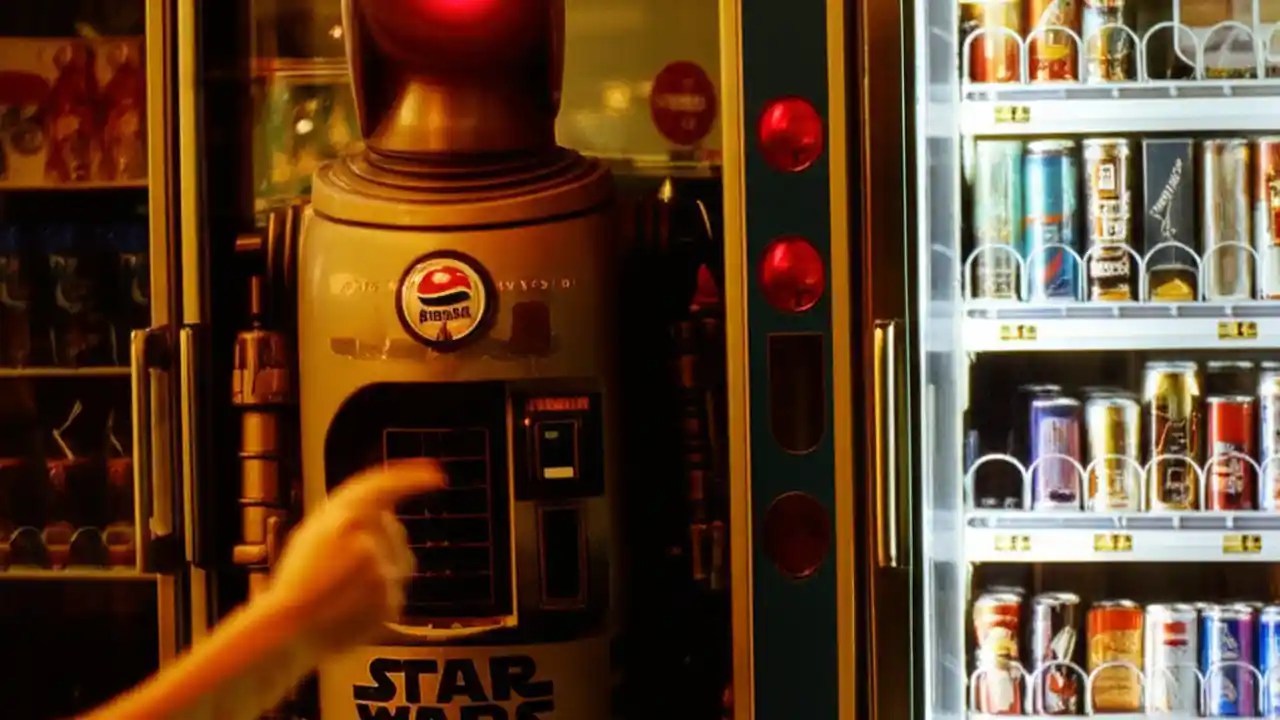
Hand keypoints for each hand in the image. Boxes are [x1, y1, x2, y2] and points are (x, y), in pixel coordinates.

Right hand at [263, 458, 443, 653]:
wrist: (289, 628)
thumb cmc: (297, 580)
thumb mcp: (315, 531)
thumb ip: (350, 514)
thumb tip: (386, 510)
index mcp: (344, 517)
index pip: (388, 487)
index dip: (413, 478)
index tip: (434, 477)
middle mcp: (367, 540)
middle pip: (394, 528)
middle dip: (381, 538)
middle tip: (346, 561)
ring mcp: (382, 573)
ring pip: (400, 559)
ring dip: (383, 566)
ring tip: (345, 586)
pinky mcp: (391, 601)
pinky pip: (396, 589)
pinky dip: (380, 594)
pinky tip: (353, 604)